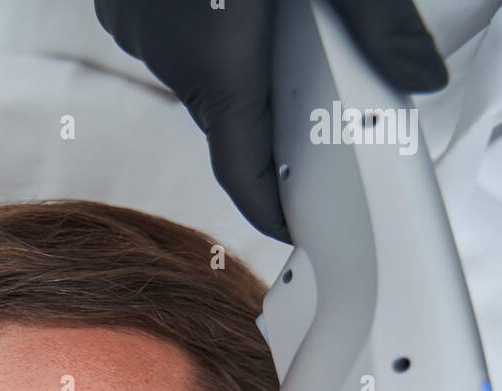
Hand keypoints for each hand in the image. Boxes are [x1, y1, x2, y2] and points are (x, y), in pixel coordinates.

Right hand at [93, 0, 447, 242]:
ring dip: (232, 60)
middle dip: (267, 111)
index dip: (269, 207)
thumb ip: (377, 23)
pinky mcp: (121, 1)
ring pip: (198, 73)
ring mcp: (136, 27)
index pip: (242, 173)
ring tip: (261, 12)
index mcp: (219, 63)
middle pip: (227, 119)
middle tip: (308, 79)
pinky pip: (169, 35)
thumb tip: (416, 74)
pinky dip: (201, 27)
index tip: (291, 221)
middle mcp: (170, 56)